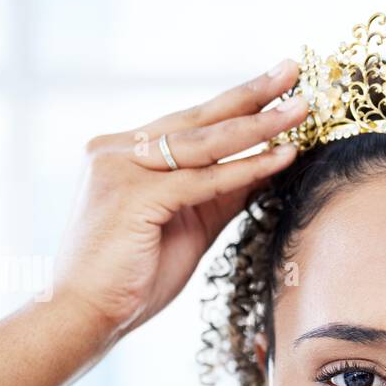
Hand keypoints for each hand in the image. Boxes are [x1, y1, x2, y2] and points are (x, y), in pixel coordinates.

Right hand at [51, 59, 306, 336]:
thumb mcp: (188, 226)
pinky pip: (202, 179)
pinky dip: (245, 168)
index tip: (277, 85)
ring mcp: (122, 169)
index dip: (236, 104)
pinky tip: (281, 156)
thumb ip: (218, 194)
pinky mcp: (133, 196)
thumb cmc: (133, 278)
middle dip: (251, 94)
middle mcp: (118, 151)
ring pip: (203, 143)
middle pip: (197, 119)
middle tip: (292, 70)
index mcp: (124, 153)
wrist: (86, 316)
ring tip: (299, 108)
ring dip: (258, 124)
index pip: (190, 123)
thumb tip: (264, 166)